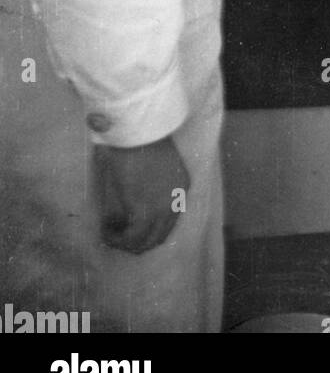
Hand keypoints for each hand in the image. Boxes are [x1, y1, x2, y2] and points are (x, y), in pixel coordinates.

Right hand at [93, 136, 190, 254]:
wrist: (137, 129)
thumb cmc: (140, 138)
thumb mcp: (153, 162)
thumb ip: (150, 182)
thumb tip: (132, 195)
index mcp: (181, 186)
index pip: (168, 221)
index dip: (147, 228)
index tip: (127, 224)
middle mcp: (177, 200)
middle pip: (159, 235)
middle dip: (137, 240)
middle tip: (117, 234)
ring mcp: (163, 208)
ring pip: (145, 241)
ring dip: (125, 242)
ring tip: (109, 233)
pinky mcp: (145, 211)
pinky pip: (131, 237)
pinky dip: (116, 239)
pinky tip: (105, 231)